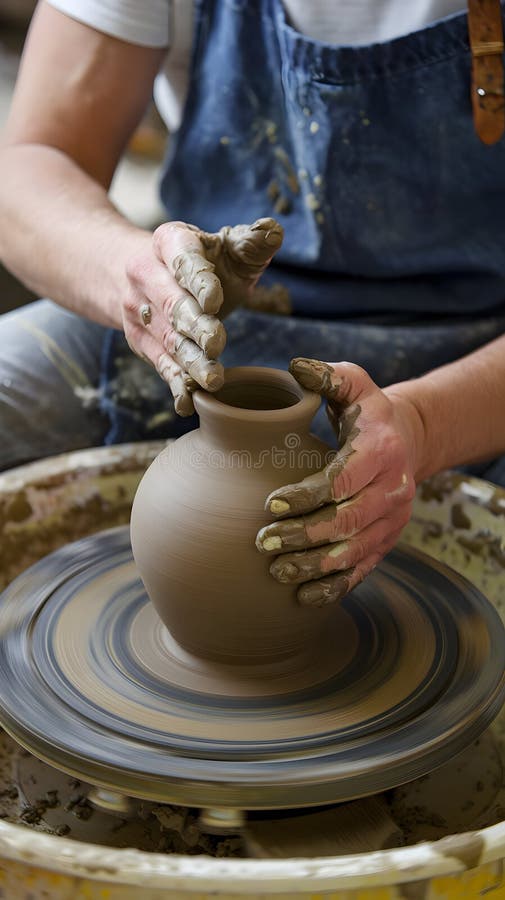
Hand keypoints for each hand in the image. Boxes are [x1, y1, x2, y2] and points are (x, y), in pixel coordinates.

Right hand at [122, 218, 282, 414]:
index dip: (198, 279)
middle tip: (217, 343)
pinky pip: (159, 365)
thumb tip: (274, 231)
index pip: (182, 259)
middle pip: (172, 304)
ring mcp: (140, 312)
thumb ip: (250, 243)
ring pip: (167, 340)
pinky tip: (188, 402)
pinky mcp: (142, 342)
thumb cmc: (201, 260)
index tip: (215, 299)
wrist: (139, 271)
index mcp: (168, 242)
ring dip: (189, 362)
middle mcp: (145, 275)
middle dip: (195, 325)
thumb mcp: (224, 245)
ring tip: (213, 379)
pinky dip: (175, 384)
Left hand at [256, 358, 424, 606]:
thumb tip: (296, 368)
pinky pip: (363, 570)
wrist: (408, 441)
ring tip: (277, 573)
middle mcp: (394, 489)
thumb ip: (328, 376)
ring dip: (315, 567)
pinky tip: (304, 597)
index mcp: (381, 450)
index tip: (269, 505)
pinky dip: (335, 587)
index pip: (342, 479)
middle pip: (347, 521)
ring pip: (354, 551)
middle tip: (263, 543)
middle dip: (304, 535)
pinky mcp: (387, 542)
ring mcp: (392, 520)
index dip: (307, 495)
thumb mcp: (354, 384)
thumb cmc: (366, 412)